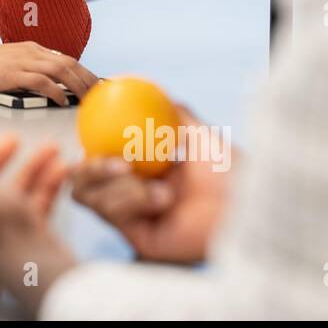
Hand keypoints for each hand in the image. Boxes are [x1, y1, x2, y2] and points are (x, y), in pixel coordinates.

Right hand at [0, 42, 98, 104]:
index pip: (67, 59)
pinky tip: (62, 101)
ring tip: (86, 98)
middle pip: (69, 63)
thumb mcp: (14, 63)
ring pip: (60, 70)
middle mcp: (33, 52)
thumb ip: (33, 69)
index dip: (85, 72)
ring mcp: (23, 61)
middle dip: (88, 79)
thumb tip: (52, 85)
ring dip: (77, 85)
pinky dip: (55, 91)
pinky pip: (41, 81)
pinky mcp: (13, 73)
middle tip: (99, 95)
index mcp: (34, 49)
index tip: (96, 85)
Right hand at [70, 108, 234, 263]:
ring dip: (120, 186)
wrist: (245, 201)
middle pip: (82, 183)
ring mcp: (134, 219)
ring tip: (160, 185)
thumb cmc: (228, 168)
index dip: (88, 149)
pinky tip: (164, 198)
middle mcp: (132, 197)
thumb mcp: (194, 131)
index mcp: (141, 173)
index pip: (97, 161)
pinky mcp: (137, 239)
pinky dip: (133, 199)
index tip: (91, 132)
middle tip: (118, 162)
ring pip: (90, 198)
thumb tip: (142, 88)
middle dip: (90, 169)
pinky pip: (113, 214)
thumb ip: (168, 112)